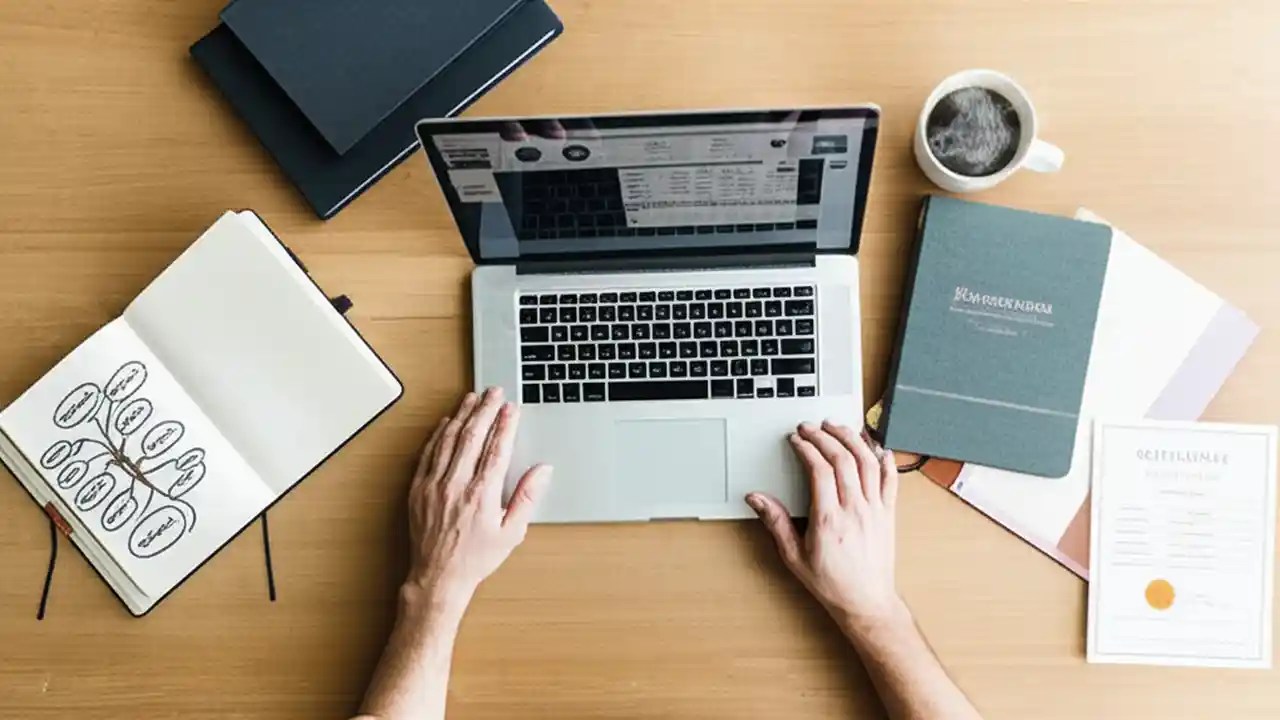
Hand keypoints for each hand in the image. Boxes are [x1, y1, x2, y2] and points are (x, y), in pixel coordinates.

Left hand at [404, 387, 552, 615]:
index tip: (511, 408)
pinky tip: (446, 422)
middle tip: (494, 392)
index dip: (505, 424)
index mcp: (482, 495)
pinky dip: (438, 434)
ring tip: (472, 398)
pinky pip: (428, 453)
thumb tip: (542, 470)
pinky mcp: (418, 489)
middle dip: (485, 410)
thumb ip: (527, 497)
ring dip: (462, 415)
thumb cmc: (476, 558)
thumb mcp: (512, 532)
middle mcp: (457, 485)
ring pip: (449, 440)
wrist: (438, 577)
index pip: (497, 449)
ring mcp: (434, 485)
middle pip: (473, 436)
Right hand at [747, 421, 904, 637]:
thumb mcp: (793, 556)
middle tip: (811, 427)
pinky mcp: (889, 513)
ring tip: (838, 427)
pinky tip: (876, 446)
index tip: (797, 439)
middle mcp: (855, 510)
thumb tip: (757, 499)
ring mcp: (876, 510)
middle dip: (825, 436)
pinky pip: (891, 479)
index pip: (819, 470)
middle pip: (843, 459)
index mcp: (829, 520)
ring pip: (868, 462)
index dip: (807, 448)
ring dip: (852, 439)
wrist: (866, 601)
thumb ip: (776, 523)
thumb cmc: (832, 583)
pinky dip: (885, 458)